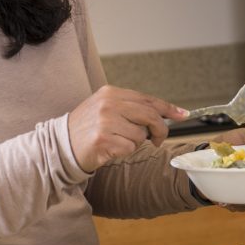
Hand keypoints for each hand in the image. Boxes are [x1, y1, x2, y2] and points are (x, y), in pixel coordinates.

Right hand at [67, 86, 186, 173]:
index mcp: (111, 93)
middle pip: (150, 116)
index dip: (168, 108)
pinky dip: (124, 151)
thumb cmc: (87, 128)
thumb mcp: (107, 109)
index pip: (147, 99)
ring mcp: (106, 121)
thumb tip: (164, 115)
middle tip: (157, 140)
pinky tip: (110, 148)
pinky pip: (129, 148)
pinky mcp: (103, 139)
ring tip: (117, 141)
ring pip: (141, 135)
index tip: (182, 115)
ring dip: (134, 143)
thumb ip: (132, 108)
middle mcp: (109, 104)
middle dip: (159, 130)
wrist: (61, 145)